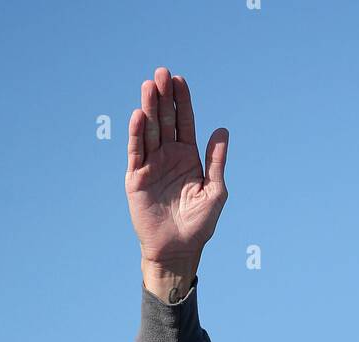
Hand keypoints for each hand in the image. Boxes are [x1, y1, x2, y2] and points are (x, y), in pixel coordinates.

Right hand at [125, 66, 228, 272]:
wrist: (178, 250)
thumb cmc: (199, 225)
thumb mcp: (214, 192)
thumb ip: (215, 161)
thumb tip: (222, 130)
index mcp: (188, 157)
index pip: (184, 122)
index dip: (182, 102)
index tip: (180, 80)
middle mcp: (168, 156)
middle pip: (165, 120)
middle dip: (163, 97)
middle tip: (162, 73)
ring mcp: (151, 165)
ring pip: (150, 130)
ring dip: (149, 108)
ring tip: (149, 85)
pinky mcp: (136, 177)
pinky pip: (136, 151)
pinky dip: (137, 133)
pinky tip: (140, 115)